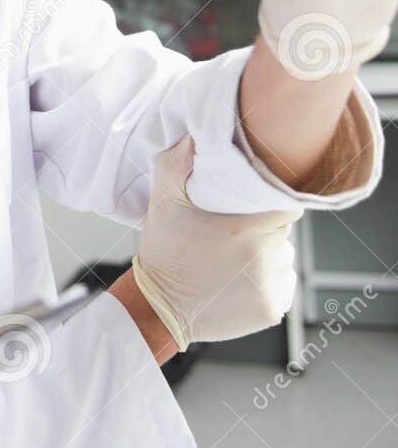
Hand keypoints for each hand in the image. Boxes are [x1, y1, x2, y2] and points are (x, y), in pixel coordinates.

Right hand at [132, 136, 300, 351]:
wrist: (159, 308)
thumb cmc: (164, 254)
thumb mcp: (163, 203)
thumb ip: (176, 164)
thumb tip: (192, 137)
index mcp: (245, 228)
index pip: (287, 207)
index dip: (276, 203)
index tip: (260, 206)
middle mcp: (264, 257)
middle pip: (283, 234)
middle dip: (266, 231)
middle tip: (237, 235)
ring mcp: (270, 287)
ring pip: (285, 260)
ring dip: (269, 257)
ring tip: (237, 260)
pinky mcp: (272, 310)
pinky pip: (284, 287)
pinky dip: (270, 283)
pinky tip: (241, 281)